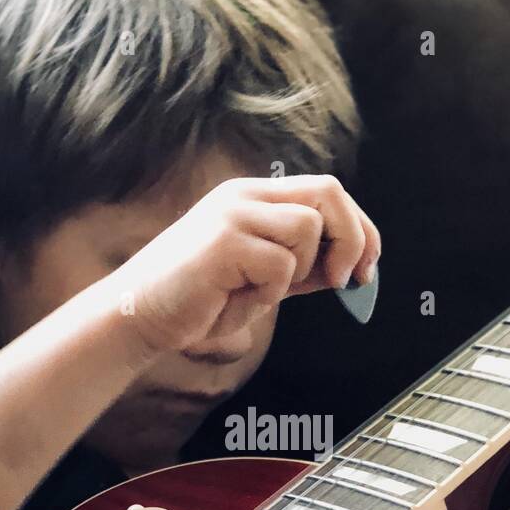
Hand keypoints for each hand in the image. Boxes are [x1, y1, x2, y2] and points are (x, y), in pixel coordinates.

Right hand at [113, 174, 380, 354]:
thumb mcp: (265, 281)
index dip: (360, 228)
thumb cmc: (201, 301)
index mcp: (256, 197)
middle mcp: (245, 196)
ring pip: (307, 229)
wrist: (142, 316)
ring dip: (299, 272)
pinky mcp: (224, 240)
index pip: (328, 193)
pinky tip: (237, 298)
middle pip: (329, 193)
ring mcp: (233, 213)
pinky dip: (270, 293)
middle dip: (352, 239)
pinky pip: (280, 265)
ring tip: (261, 291)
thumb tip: (356, 269)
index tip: (368, 269)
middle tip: (345, 281)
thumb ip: (305, 267)